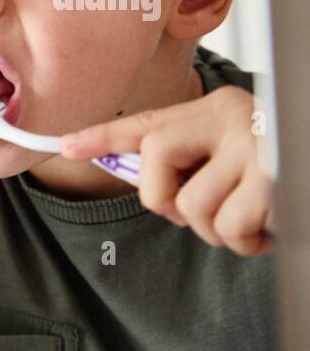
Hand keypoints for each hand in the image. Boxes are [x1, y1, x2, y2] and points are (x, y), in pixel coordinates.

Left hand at [61, 86, 273, 255]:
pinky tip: (271, 229)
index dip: (102, 136)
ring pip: (192, 207)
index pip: (147, 122)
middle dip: (166, 202)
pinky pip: (231, 225)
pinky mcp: (274, 177)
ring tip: (251, 222)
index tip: (66, 146)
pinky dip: (247, 241)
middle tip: (198, 215)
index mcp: (217, 109)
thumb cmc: (284, 169)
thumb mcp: (237, 159)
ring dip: (218, 231)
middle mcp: (232, 116)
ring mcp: (254, 144)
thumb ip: (195, 165)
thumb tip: (153, 190)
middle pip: (154, 162)